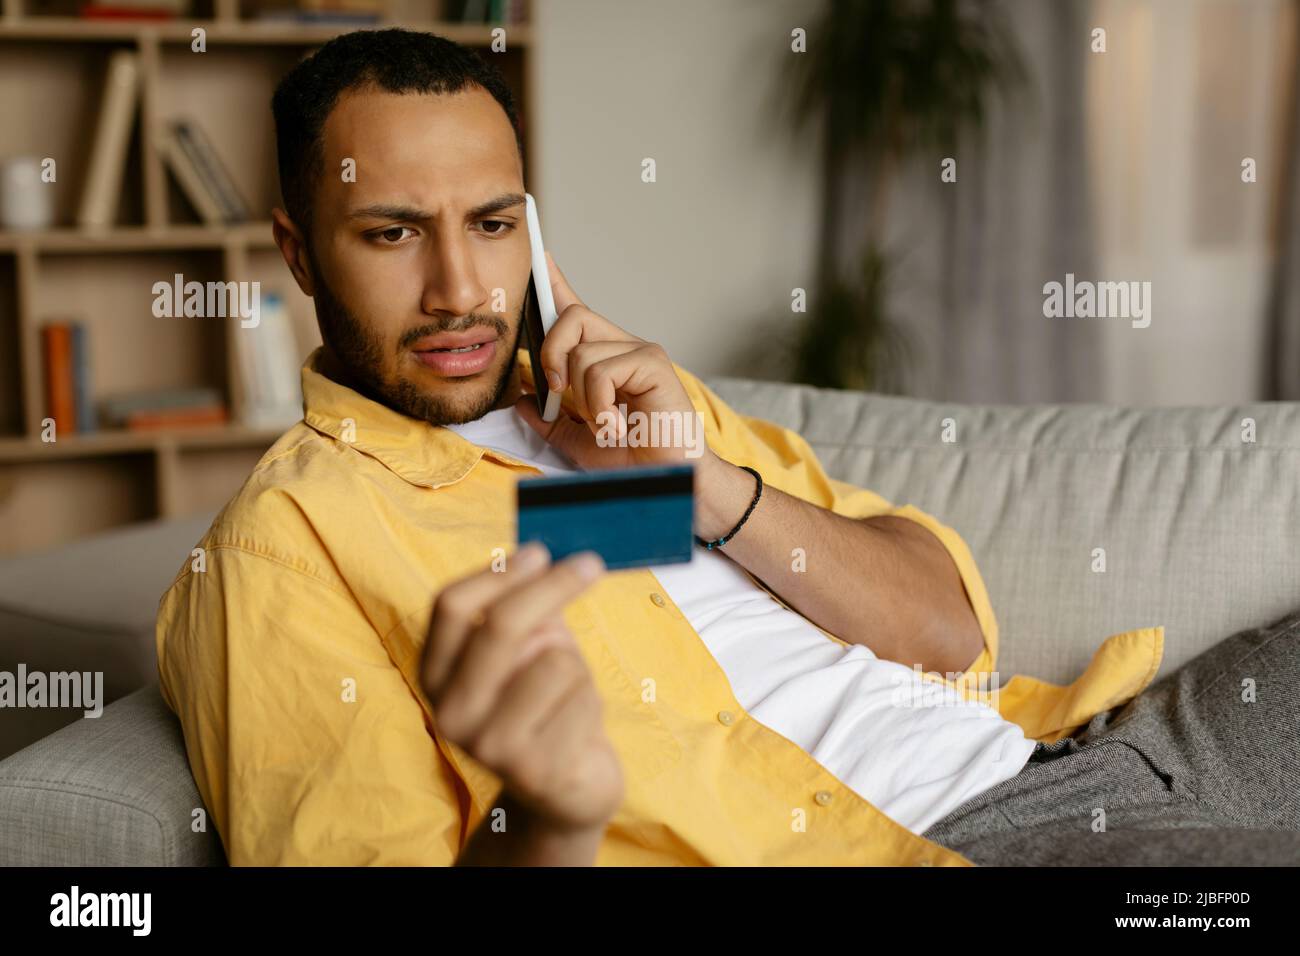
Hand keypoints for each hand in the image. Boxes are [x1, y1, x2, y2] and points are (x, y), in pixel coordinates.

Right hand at [420, 542, 624, 832]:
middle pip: (499, 625)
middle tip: (591, 563)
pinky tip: (580, 728)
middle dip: (552, 586)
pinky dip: (592, 701)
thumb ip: (527, 609)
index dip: (499, 572)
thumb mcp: (528, 649)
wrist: (567, 790)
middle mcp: (450, 713)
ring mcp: (488, 748)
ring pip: (552, 661)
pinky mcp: (533, 771)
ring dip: (577, 666)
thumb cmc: (546, 704)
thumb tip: (545, 554)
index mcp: (436, 676)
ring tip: (570, 694)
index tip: (541, 551)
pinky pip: (581, 698)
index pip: (451, 607)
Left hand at [514, 251, 722, 472]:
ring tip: (606, 425)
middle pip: (572, 317)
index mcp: (607, 360)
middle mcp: (625, 347)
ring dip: (583, 399)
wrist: (668, 480)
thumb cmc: (633, 458)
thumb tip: (522, 401)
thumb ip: (551, 420)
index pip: (577, 312)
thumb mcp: (578, 440)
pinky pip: (601, 371)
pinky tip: (618, 427)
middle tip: (559, 395)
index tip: (542, 259)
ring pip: (582, 353)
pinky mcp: (653, 363)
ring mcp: (642, 351)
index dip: (557, 285)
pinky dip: (599, 407)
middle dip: (550, 354)